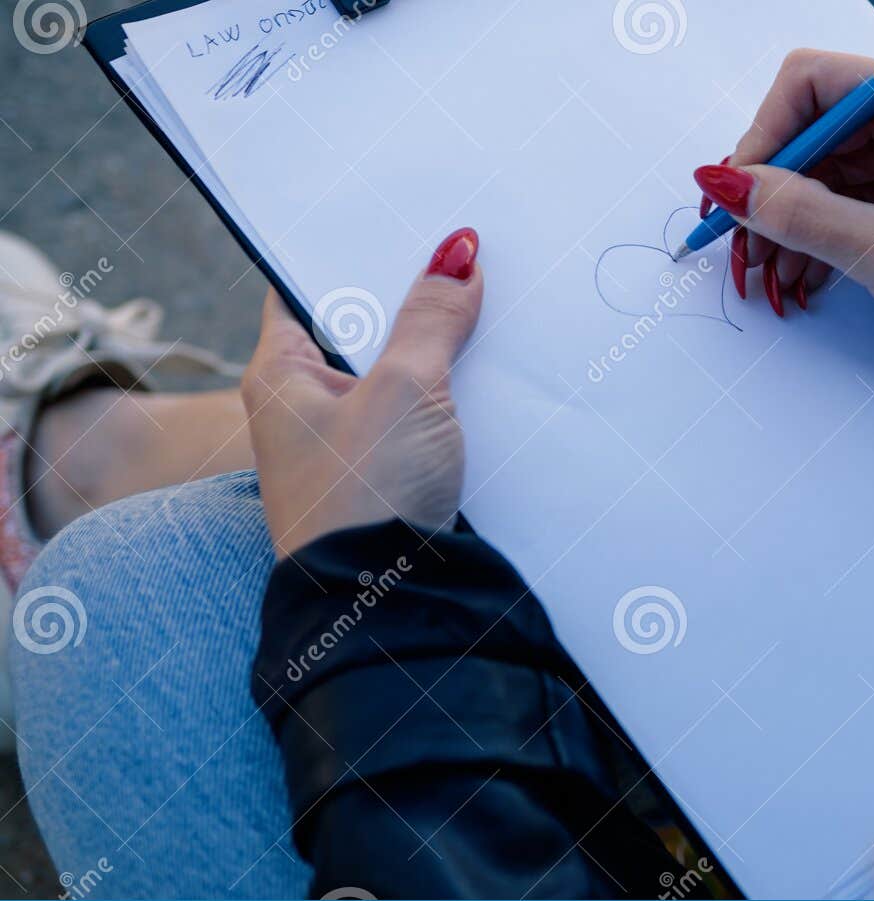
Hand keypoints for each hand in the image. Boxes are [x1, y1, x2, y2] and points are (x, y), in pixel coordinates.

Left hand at [243, 228, 482, 556]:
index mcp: (280, 374)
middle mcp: (308, 407)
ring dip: (444, 355)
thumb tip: (455, 254)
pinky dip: (456, 400)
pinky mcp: (393, 480)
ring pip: (403, 377)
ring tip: (494, 314)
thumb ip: (430, 317)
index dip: (355, 253)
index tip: (409, 224)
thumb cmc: (364, 496)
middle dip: (416, 302)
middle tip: (470, 261)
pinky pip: (425, 420)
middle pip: (365, 331)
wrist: (385, 606)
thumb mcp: (403, 388)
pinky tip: (496, 384)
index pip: (307, 288)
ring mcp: (351, 447)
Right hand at [693, 50, 873, 375]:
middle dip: (773, 190)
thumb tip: (726, 186)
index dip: (767, 133)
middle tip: (740, 245)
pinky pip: (850, 199)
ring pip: (828, 170)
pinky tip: (801, 275)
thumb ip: (800, 215)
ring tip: (767, 273)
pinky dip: (820, 235)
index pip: (817, 83)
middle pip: (817, 130)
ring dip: (790, 221)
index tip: (738, 191)